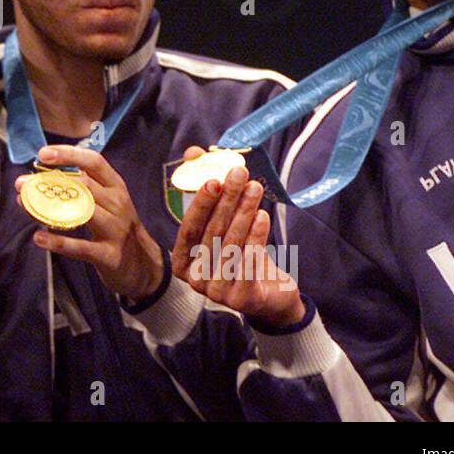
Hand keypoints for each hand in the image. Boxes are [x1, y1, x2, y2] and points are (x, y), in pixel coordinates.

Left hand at [26, 145, 164, 301]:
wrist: (145, 267)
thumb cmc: (118, 228)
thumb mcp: (109, 203)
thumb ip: (85, 188)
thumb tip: (45, 175)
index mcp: (116, 187)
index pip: (94, 162)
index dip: (69, 155)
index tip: (42, 153)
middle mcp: (117, 204)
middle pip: (83, 185)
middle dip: (49, 181)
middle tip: (21, 183)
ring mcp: (115, 230)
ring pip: (81, 212)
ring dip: (48, 207)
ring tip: (24, 203)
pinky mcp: (109, 255)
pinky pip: (80, 247)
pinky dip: (58, 242)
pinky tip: (38, 237)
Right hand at [170, 148, 303, 327]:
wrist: (270, 293)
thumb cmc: (241, 253)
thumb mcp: (223, 223)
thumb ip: (207, 190)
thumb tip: (194, 153)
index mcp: (183, 261)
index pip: (188, 230)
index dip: (199, 204)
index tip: (213, 180)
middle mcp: (195, 280)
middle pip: (211, 234)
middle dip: (227, 200)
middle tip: (240, 174)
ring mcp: (216, 293)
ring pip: (231, 245)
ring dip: (244, 212)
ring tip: (255, 188)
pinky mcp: (241, 300)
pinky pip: (248, 262)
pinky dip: (256, 236)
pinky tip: (262, 215)